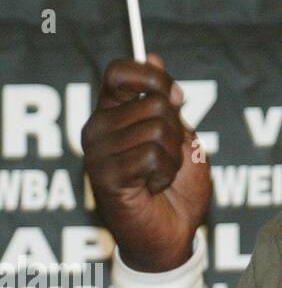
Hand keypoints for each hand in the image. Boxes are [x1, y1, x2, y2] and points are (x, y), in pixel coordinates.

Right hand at [82, 53, 212, 271]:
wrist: (174, 232)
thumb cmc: (177, 185)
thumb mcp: (179, 134)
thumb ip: (166, 100)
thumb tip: (152, 55)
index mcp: (113, 113)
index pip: (119, 72)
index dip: (153, 77)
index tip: (175, 98)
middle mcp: (97, 129)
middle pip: (152, 101)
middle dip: (176, 129)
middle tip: (168, 155)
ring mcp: (97, 154)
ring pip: (156, 129)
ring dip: (172, 155)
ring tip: (159, 174)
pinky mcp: (105, 177)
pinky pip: (151, 155)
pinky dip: (165, 172)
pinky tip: (153, 187)